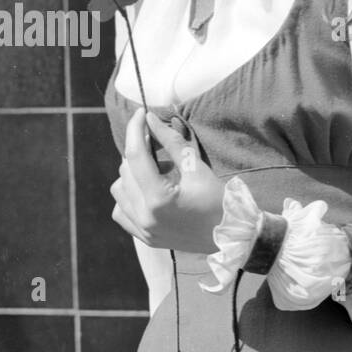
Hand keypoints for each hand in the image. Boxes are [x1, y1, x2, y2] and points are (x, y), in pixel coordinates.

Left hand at [110, 107, 225, 253]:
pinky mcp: (145, 237)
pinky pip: (121, 212)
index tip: (141, 114)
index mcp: (159, 199)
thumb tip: (150, 119)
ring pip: (119, 190)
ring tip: (155, 171)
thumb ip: (171, 142)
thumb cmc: (219, 201)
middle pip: (126, 171)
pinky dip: (128, 197)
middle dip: (139, 152)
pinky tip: (146, 192)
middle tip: (157, 144)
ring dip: (132, 174)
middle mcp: (145, 216)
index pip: (135, 155)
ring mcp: (143, 230)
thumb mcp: (197, 167)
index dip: (136, 130)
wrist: (232, 236)